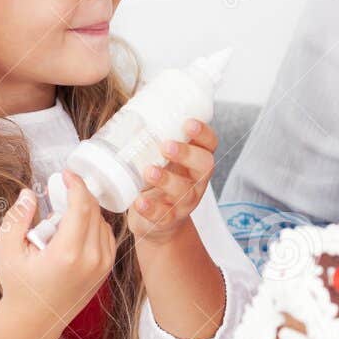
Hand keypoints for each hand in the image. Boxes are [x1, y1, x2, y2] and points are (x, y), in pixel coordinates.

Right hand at [0, 172, 115, 331]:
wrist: (35, 320)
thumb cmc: (18, 285)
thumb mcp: (6, 250)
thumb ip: (17, 218)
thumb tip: (28, 193)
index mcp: (68, 253)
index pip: (82, 206)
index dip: (76, 184)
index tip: (67, 174)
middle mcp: (91, 259)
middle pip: (93, 211)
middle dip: (77, 196)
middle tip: (58, 192)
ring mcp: (102, 265)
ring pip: (102, 221)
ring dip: (84, 212)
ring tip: (59, 221)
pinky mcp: (106, 269)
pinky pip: (106, 235)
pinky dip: (92, 226)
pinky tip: (71, 232)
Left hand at [127, 119, 216, 249]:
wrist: (157, 223)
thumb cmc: (158, 181)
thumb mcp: (160, 159)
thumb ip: (152, 140)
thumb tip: (128, 115)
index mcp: (195, 161)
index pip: (210, 144)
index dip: (203, 133)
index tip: (187, 123)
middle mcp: (196, 181)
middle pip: (204, 165)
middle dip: (187, 154)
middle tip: (166, 146)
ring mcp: (184, 202)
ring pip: (184, 191)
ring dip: (167, 179)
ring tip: (149, 171)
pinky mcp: (169, 220)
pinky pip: (164, 216)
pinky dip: (151, 209)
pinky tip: (139, 201)